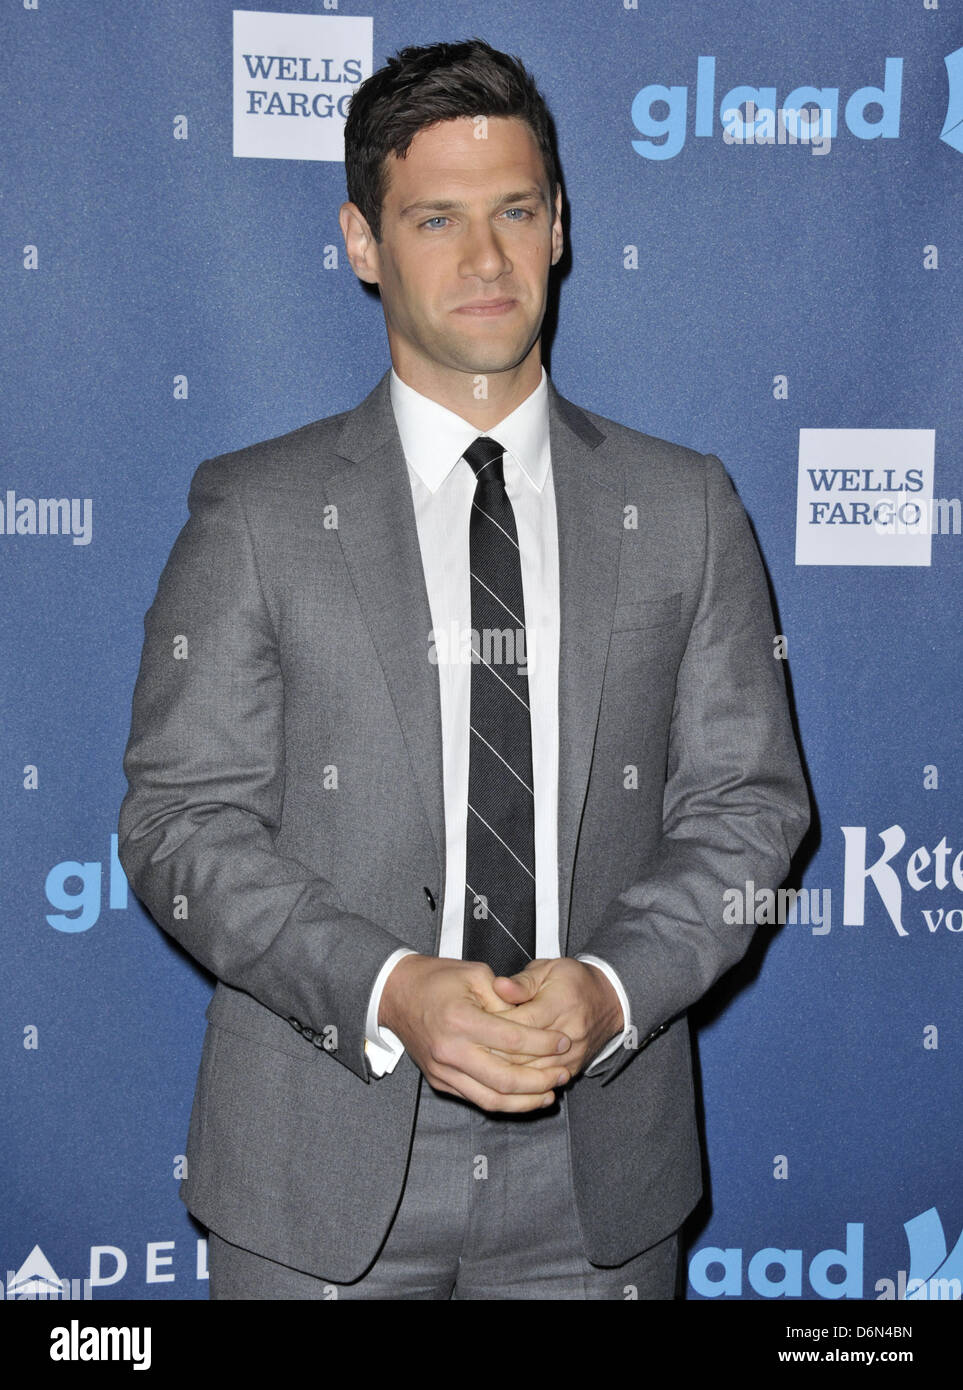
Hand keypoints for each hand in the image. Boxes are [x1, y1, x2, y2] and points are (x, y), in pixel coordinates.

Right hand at [378, 954, 572, 1112]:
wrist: (395, 994)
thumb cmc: (436, 978)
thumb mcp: (475, 974)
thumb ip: (506, 998)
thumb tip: (535, 1021)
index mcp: (460, 1019)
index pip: (513, 1040)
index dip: (544, 1043)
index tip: (564, 1042)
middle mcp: (450, 1051)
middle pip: (505, 1078)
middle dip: (541, 1079)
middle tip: (564, 1073)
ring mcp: (443, 1071)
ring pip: (492, 1098)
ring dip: (526, 1100)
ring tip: (551, 1092)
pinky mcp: (440, 1081)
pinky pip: (477, 1099)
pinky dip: (504, 1102)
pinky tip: (525, 1097)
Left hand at [488, 958, 623, 1079]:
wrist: (609, 999)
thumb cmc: (573, 981)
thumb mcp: (548, 969)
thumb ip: (522, 981)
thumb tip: (498, 986)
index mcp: (560, 1004)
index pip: (521, 1024)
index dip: (495, 1027)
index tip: (475, 1026)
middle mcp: (569, 1033)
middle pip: (524, 1053)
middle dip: (495, 1053)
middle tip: (471, 1050)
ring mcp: (573, 1055)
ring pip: (534, 1073)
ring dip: (507, 1073)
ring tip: (482, 1067)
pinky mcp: (574, 1068)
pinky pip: (545, 1082)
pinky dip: (524, 1083)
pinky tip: (505, 1079)